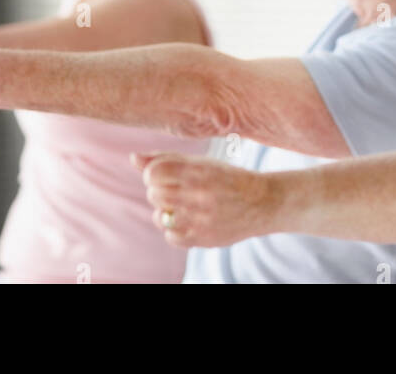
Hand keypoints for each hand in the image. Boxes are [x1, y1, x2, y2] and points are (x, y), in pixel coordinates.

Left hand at [132, 152, 278, 247]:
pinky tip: (187, 219)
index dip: (152, 173)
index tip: (162, 174)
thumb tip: (133, 158)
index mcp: (199, 171)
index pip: (154, 173)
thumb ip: (166, 158)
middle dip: (159, 190)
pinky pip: (170, 236)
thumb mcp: (200, 162)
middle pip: (154, 194)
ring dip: (164, 210)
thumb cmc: (226, 178)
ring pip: (159, 216)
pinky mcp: (204, 238)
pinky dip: (174, 229)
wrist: (262, 203)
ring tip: (181, 205)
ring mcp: (202, 219)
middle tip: (175, 189)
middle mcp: (200, 195)